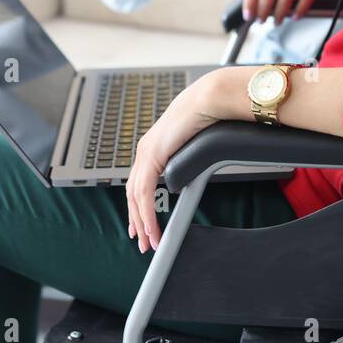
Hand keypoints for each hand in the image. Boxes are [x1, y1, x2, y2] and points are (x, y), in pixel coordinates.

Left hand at [125, 70, 233, 252]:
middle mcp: (145, 149)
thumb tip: (190, 176)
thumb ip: (185, 162)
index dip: (138, 208)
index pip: (138, 184)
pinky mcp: (152, 154)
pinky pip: (144, 191)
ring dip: (144, 222)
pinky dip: (147, 212)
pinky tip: (153, 226)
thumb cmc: (208, 118)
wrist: (210, 100)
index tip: (141, 227)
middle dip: (138, 221)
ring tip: (151, 241)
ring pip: (136, 196)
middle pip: (132, 193)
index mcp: (152, 147)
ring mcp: (146, 151)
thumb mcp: (194, 146)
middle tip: (144, 242)